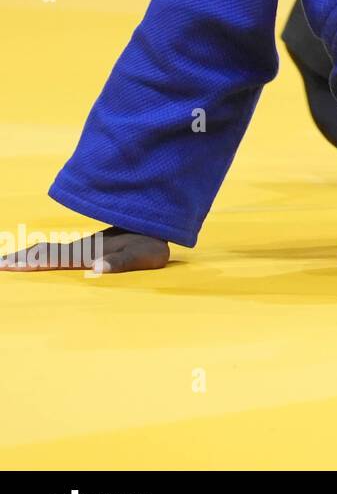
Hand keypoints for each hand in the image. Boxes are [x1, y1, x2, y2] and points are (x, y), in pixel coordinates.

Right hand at [0, 227, 169, 273]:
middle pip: (48, 251)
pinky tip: (41, 256)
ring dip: (30, 255)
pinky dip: (45, 254)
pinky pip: (64, 251)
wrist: (165, 224)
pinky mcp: (95, 246)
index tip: (8, 265)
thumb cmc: (154, 244)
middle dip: (23, 258)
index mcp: (91, 250)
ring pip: (53, 250)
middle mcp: (86, 246)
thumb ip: (120, 262)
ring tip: (9, 260)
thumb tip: (96, 268)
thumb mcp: (142, 256)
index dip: (32, 261)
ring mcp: (89, 245)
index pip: (55, 257)